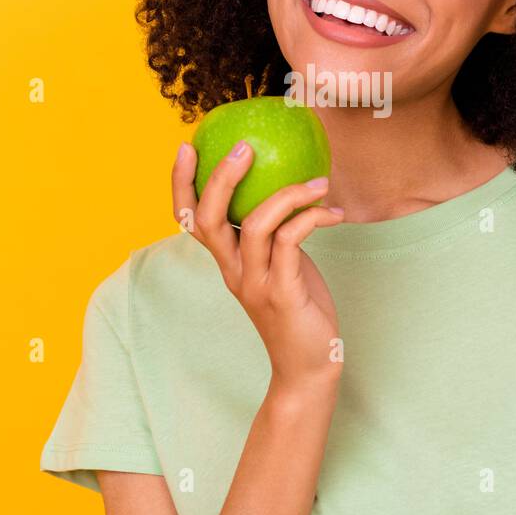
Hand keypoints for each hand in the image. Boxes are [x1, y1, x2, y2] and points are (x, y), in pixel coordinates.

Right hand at [172, 140, 345, 390]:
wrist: (309, 367)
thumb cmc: (299, 310)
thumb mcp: (281, 265)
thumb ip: (275, 233)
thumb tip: (289, 184)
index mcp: (227, 263)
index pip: (190, 220)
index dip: (181, 184)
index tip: (187, 147)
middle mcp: (234, 272)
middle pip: (210, 219)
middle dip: (221, 178)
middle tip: (244, 147)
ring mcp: (256, 284)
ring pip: (255, 225)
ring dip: (288, 193)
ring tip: (318, 181)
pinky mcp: (283, 294)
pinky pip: (292, 241)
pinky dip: (312, 218)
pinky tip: (334, 212)